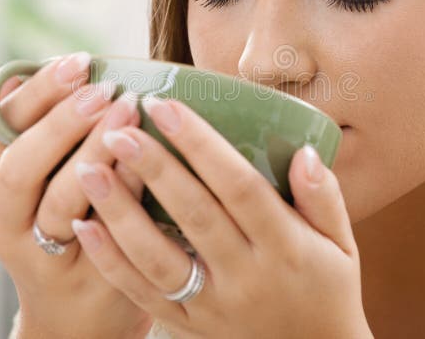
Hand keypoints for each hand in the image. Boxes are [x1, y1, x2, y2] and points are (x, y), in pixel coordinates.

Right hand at [0, 52, 154, 338]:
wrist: (78, 313)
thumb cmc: (60, 223)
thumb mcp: (30, 182)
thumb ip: (25, 135)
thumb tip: (15, 77)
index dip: (35, 93)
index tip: (77, 62)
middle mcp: (3, 222)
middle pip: (18, 165)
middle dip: (60, 120)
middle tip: (101, 86)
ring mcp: (42, 254)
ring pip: (59, 200)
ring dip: (93, 149)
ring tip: (127, 108)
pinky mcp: (87, 275)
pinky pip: (106, 228)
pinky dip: (123, 187)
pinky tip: (144, 155)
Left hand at [71, 95, 373, 338]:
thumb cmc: (328, 289)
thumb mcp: (341, 244)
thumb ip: (324, 197)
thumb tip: (303, 150)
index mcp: (285, 246)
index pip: (239, 186)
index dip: (201, 145)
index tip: (167, 107)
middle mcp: (246, 276)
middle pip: (193, 215)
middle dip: (153, 169)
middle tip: (116, 129)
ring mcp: (213, 305)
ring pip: (158, 258)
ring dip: (119, 212)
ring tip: (88, 169)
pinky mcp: (189, 325)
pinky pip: (144, 294)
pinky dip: (111, 261)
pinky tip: (83, 226)